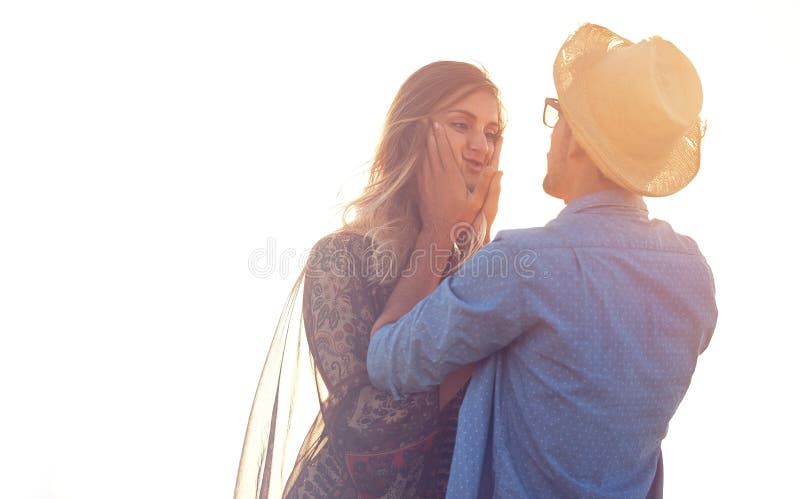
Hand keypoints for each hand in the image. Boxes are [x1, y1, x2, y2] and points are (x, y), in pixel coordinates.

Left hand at [417, 122, 502, 242]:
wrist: (438, 231)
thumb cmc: (460, 217)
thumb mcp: (477, 203)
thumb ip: (486, 185)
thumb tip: (497, 169)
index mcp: (450, 176)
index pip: (444, 150)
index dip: (440, 136)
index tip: (437, 123)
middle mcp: (437, 176)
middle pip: (432, 149)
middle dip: (429, 133)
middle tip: (426, 119)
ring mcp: (427, 181)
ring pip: (424, 156)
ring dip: (423, 141)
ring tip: (421, 129)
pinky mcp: (421, 187)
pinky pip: (419, 167)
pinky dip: (418, 156)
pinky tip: (418, 150)